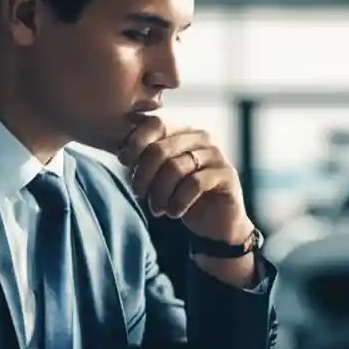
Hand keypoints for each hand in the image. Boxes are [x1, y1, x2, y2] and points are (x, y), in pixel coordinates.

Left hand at [116, 115, 251, 244]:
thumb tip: (121, 154)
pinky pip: (195, 183)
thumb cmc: (182, 197)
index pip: (155, 124)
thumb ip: (144, 161)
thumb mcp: (159, 177)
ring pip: (176, 168)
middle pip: (161, 149)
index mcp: (182, 132)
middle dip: (144, 175)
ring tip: (156, 210)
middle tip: (138, 194)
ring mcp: (215, 154)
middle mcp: (200, 137)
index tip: (124, 163)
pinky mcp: (227, 174)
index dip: (136, 142)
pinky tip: (173, 213)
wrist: (216, 223)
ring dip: (160, 193)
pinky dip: (178, 201)